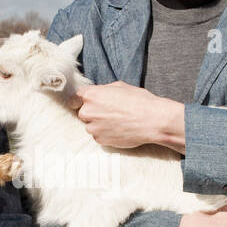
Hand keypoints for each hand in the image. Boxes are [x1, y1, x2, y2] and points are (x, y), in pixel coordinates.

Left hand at [69, 82, 184, 151]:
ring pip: (91, 126)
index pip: (75, 98)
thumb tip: (98, 94)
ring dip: (99, 124)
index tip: (82, 104)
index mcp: (91, 95)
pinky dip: (106, 134)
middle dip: (93, 113)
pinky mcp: (100, 140)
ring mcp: (93, 127)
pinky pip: (98, 136)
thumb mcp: (120, 87)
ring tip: (117, 122)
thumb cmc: (139, 101)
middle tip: (110, 113)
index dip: (79, 101)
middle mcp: (88, 111)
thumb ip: (103, 91)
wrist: (152, 120)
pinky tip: (119, 130)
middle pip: (83, 113)